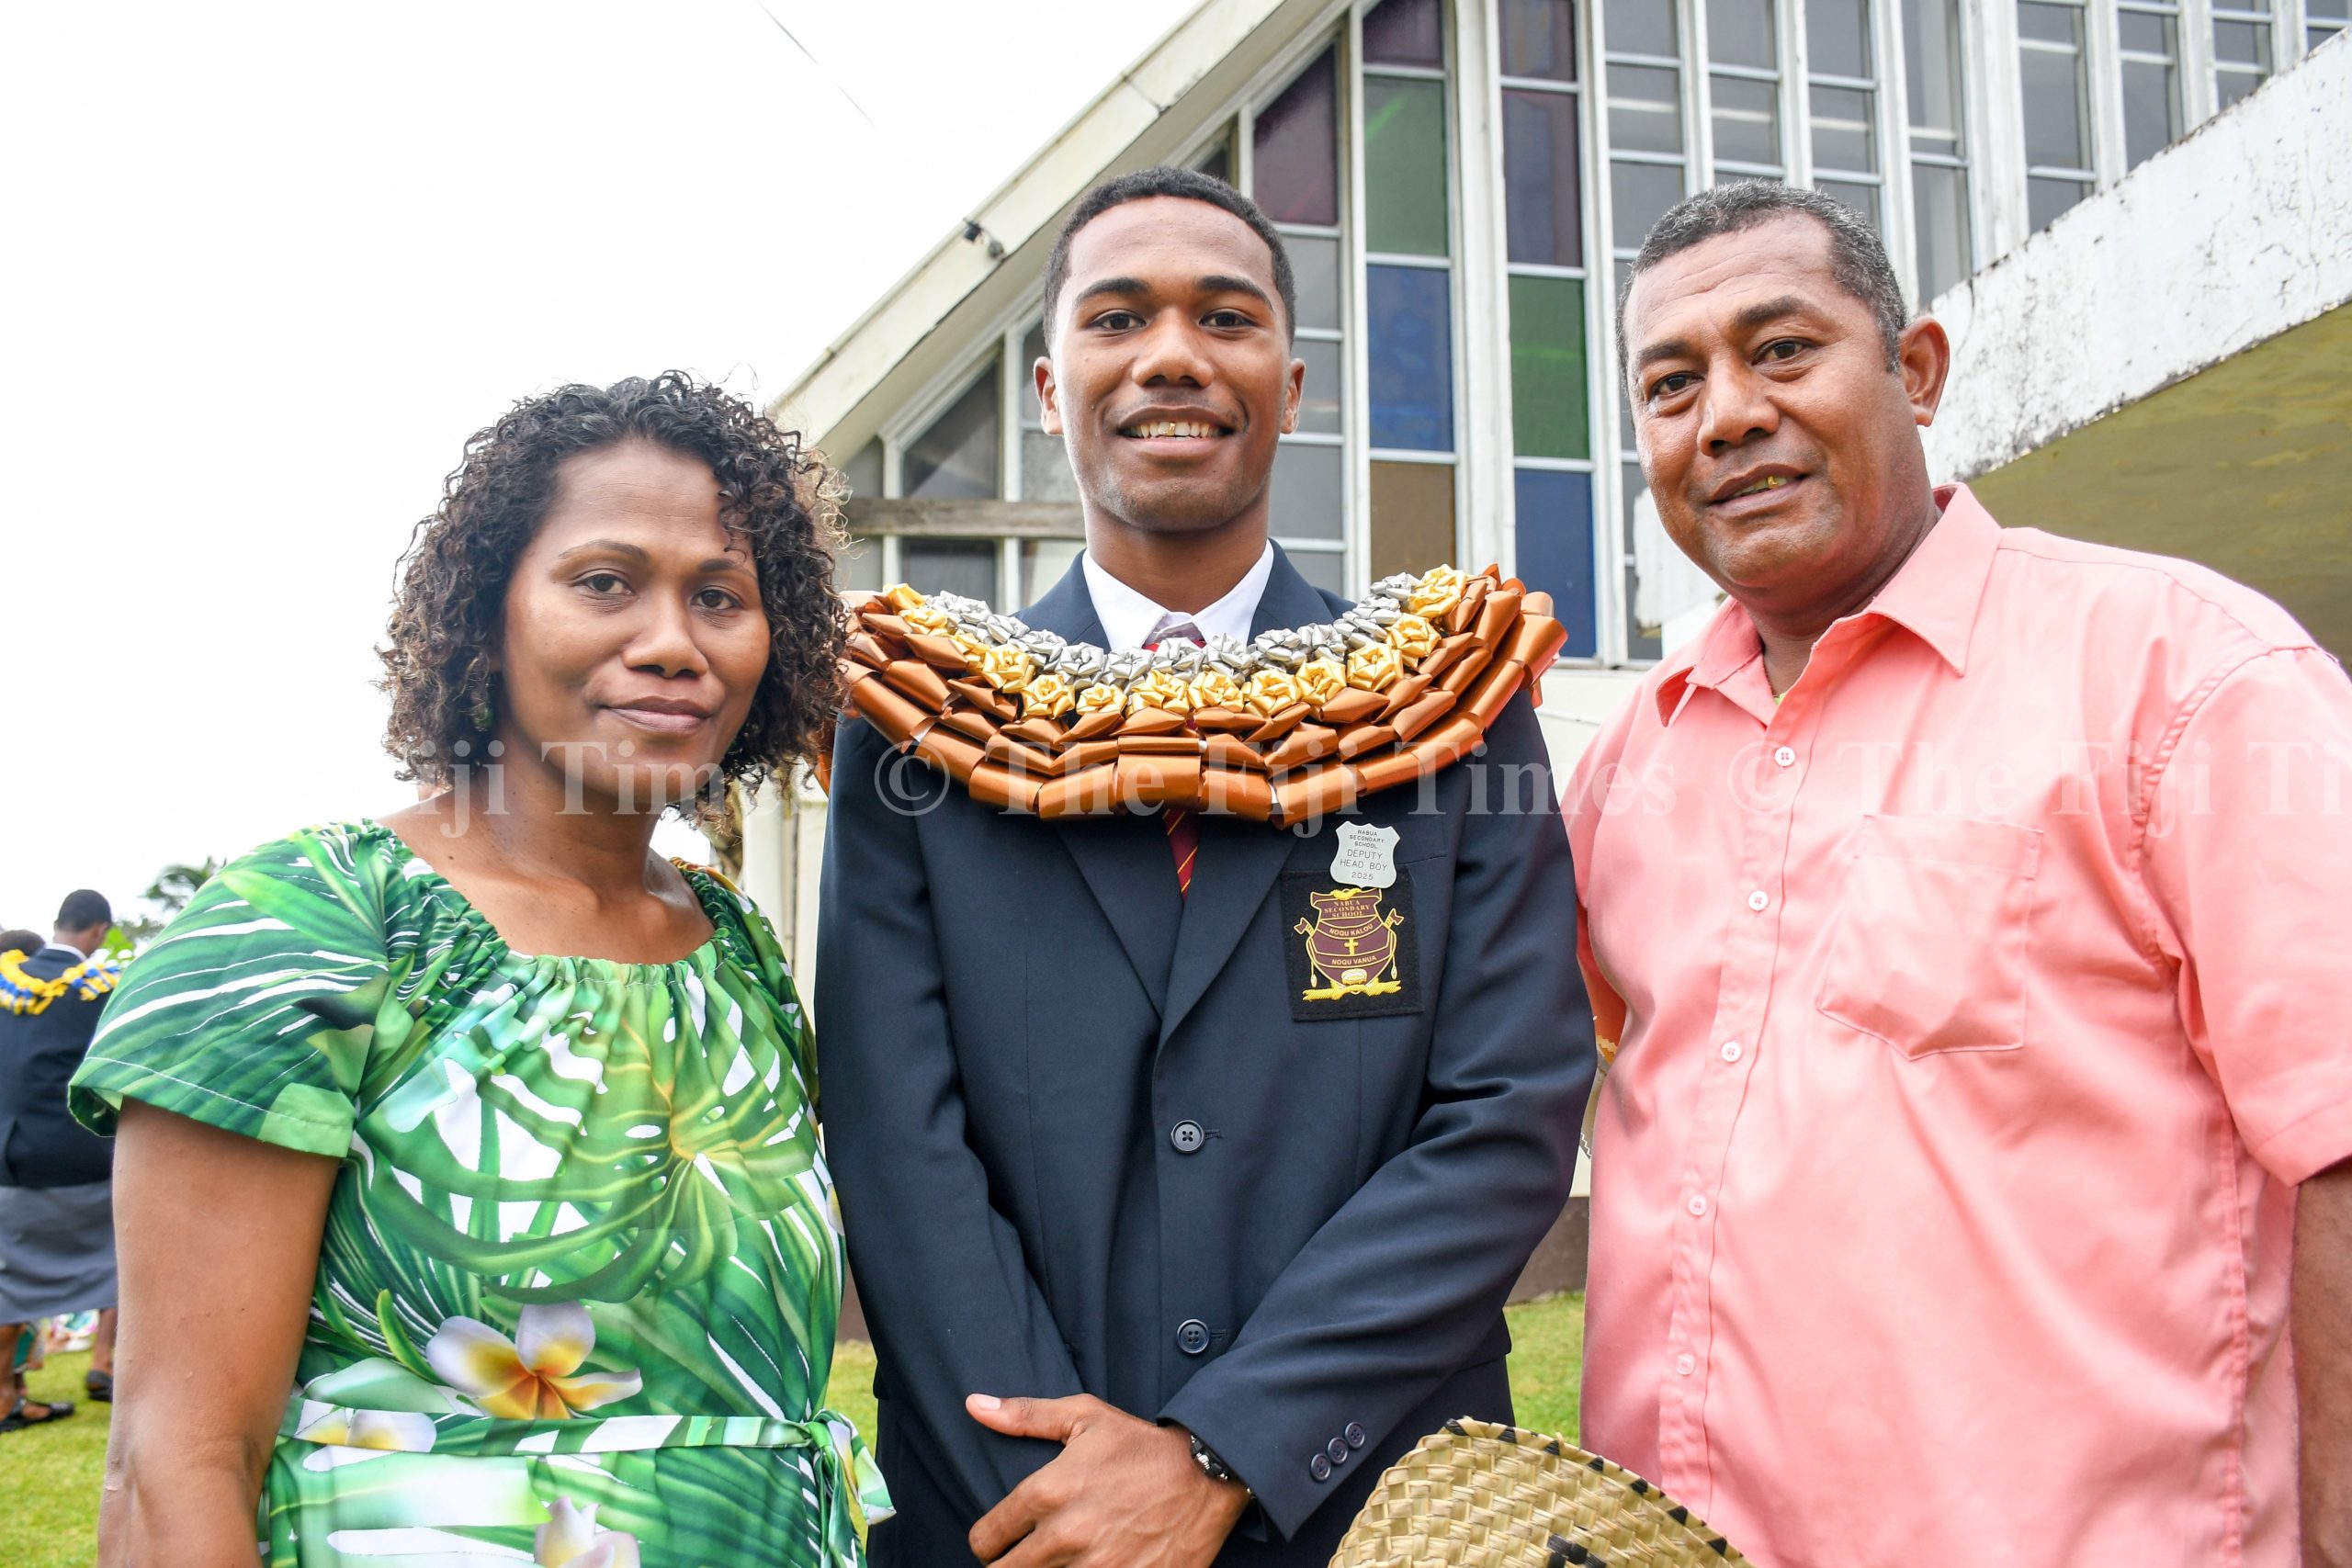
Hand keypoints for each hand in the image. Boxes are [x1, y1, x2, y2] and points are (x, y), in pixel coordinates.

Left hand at [964, 1393, 1250, 1566]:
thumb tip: (974, 1405)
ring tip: (1055, 1562)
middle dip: (1007, 1565)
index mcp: (1049, 1491)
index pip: (986, 1537)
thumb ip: (1025, 1415)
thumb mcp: (1085, 1416)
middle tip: (1023, 1556)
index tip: (999, 1540)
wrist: (1208, 1475)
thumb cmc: (1142, 1446)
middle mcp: (1066, 1534)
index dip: (987, 1541)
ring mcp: (1097, 1567)